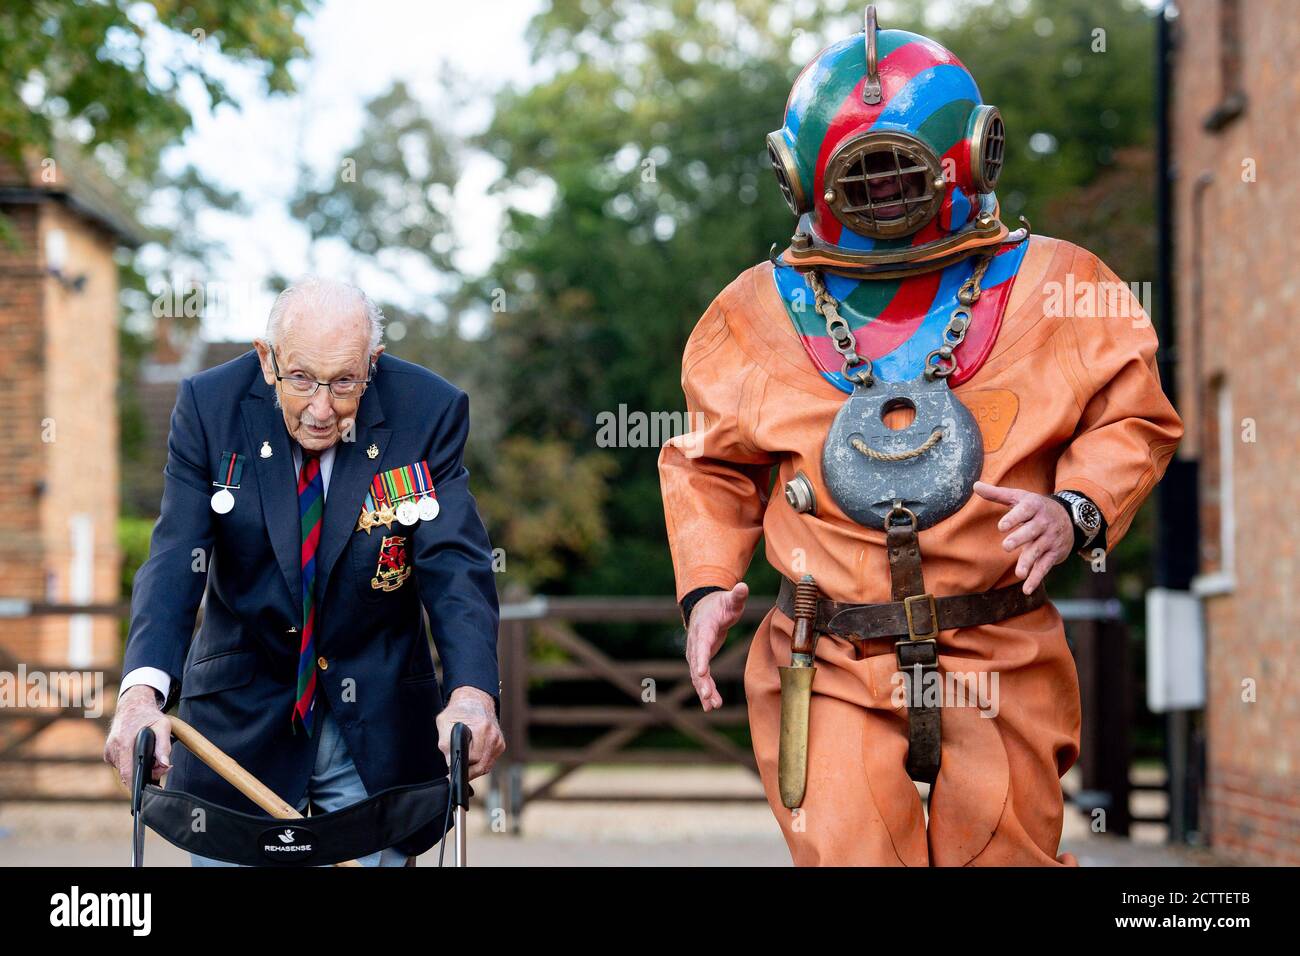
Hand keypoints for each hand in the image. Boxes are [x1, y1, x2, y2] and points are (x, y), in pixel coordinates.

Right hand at [103, 685, 172, 790]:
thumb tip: (165, 765)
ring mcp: (109, 751)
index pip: (127, 772)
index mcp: (123, 742)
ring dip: (138, 769)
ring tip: (151, 759)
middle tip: (159, 768)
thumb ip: (164, 746)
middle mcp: (113, 748)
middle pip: (127, 773)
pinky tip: (139, 755)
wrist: (132, 706)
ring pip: (124, 771)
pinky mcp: (108, 753)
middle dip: (144, 775)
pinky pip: (121, 766)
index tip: (146, 793)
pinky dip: (131, 764)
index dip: (136, 785)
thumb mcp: (163, 726)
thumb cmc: (149, 716)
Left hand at [436, 686, 504, 780]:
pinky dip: (480, 763)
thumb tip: (450, 763)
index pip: (473, 758)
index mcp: (482, 728)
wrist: (474, 701)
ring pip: (486, 766)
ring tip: (463, 760)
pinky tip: (472, 757)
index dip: (461, 765)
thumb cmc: (458, 711)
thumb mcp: (444, 722)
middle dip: (468, 771)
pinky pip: (489, 762)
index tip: (452, 772)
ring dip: (474, 768)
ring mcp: (499, 741)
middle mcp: (494, 735)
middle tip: (455, 772)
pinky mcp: (500, 745)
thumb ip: (445, 742)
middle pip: (481, 766)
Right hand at [685, 582, 747, 711]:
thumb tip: (743, 586)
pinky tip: (712, 705)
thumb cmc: (721, 604)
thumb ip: (737, 595)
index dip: (701, 659)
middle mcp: (696, 642)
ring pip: (697, 674)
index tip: (702, 672)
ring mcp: (696, 653)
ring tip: (712, 706)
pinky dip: (706, 690)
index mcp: (704, 628)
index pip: (701, 644)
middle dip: (701, 681)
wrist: (705, 608)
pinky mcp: (700, 660)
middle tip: (707, 696)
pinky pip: (701, 677)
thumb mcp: (731, 600)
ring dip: (704, 690)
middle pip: (696, 664)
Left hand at [972, 480, 1073, 594]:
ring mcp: (1049, 539)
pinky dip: (1037, 578)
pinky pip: (1045, 566)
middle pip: (1032, 531)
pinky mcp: (1054, 554)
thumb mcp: (1020, 497)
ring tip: (1019, 573)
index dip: (1014, 518)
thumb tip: (975, 485)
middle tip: (1006, 546)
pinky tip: (1027, 590)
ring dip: (1029, 562)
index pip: (1024, 511)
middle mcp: (1043, 523)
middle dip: (1020, 539)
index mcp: (1033, 507)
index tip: (1001, 526)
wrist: (1070, 517)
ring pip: (1038, 551)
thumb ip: (997, 494)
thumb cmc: (1036, 507)